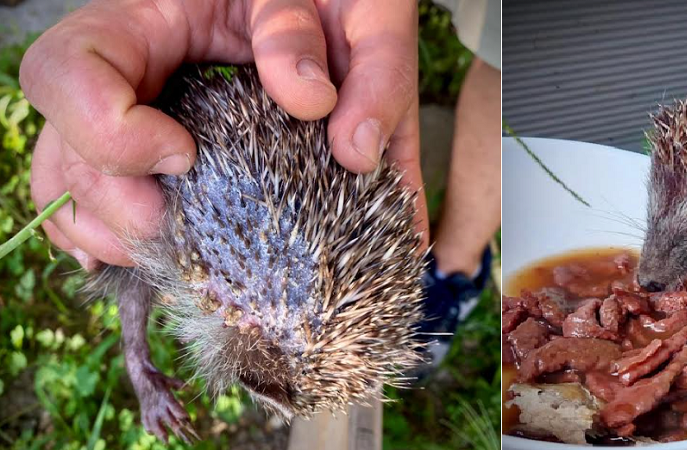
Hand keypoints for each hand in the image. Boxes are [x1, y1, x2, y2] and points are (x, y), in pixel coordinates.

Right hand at [22, 0, 425, 269]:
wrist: (343, 10)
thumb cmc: (345, 3)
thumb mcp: (365, 17)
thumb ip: (372, 70)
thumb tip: (355, 151)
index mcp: (161, 18)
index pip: (73, 67)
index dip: (111, 131)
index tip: (185, 158)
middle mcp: (133, 67)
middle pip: (66, 142)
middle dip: (116, 206)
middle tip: (180, 235)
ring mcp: (137, 108)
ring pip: (69, 178)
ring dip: (109, 234)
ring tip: (175, 259)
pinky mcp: (159, 145)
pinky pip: (99, 195)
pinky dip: (114, 237)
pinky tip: (161, 260)